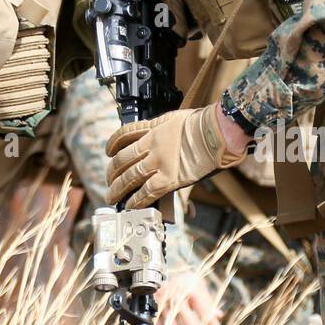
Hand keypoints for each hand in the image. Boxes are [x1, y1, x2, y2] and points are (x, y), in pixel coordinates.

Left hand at [106, 103, 250, 209]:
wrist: (216, 131)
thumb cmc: (202, 123)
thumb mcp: (173, 119)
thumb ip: (161, 128)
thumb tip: (156, 133)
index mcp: (152, 129)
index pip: (123, 135)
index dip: (112, 144)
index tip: (108, 151)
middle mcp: (150, 146)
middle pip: (122, 160)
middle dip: (112, 172)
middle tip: (109, 179)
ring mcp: (158, 163)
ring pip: (129, 177)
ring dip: (117, 189)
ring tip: (112, 196)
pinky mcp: (169, 178)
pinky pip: (146, 192)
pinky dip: (136, 200)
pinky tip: (130, 205)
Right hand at [157, 270, 223, 324]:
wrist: (161, 273)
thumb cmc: (185, 283)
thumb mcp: (199, 286)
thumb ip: (208, 302)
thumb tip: (219, 316)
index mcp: (190, 289)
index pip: (204, 312)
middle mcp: (176, 296)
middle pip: (190, 323)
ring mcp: (164, 303)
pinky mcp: (154, 309)